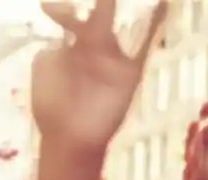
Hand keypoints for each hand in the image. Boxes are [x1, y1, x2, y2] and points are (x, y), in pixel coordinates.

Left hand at [32, 0, 167, 150]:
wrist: (70, 138)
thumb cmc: (51, 106)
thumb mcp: (43, 72)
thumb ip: (50, 49)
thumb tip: (58, 36)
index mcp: (69, 48)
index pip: (70, 18)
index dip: (63, 8)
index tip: (48, 2)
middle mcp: (93, 48)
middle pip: (100, 15)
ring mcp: (112, 58)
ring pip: (123, 24)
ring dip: (128, 4)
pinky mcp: (130, 72)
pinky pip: (144, 45)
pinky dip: (156, 24)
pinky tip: (163, 3)